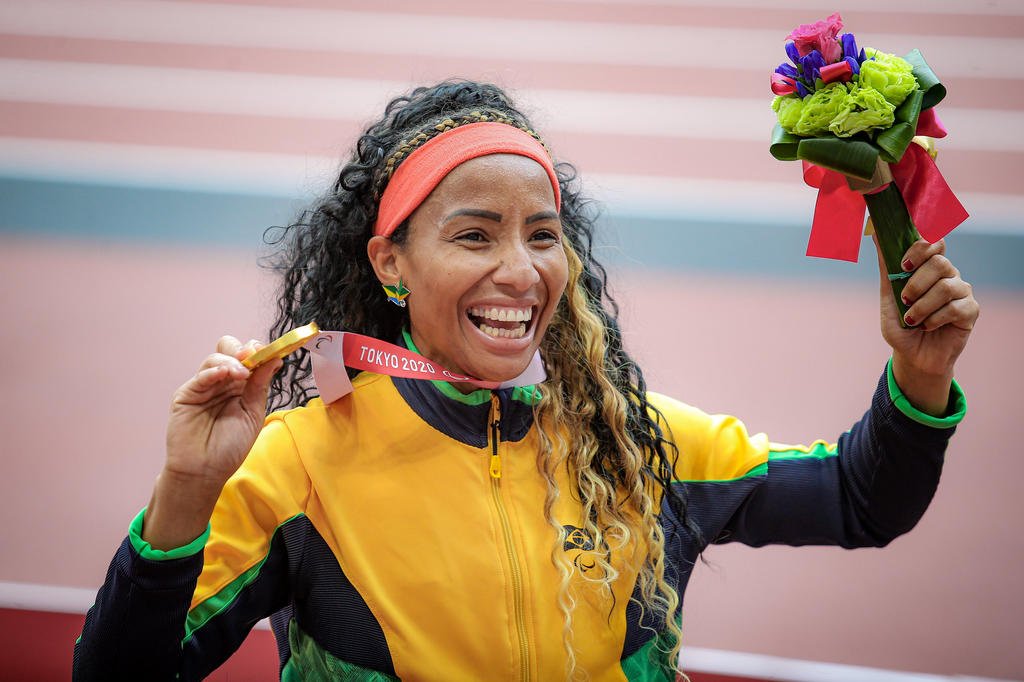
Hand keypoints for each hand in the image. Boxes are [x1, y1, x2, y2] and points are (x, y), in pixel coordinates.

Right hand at [164, 336, 279, 485]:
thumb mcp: (253, 415)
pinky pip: (201, 376)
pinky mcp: (187, 394)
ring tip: (241, 374)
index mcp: (242, 386)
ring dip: (231, 361)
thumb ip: (259, 387)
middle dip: (243, 349)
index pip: (250, 358)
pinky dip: (214, 371)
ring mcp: (205, 386)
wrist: (205, 471)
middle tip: (253, 355)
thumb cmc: (230, 447)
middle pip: (230, 350)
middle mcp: (223, 382)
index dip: (260, 352)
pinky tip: (225, 373)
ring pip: (215, 358)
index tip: (272, 352)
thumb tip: (274, 360)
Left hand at [876, 237, 978, 414]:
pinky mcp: (970, 311)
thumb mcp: (888, 296)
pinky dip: (934, 319)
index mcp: (929, 267)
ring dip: (922, 306)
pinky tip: (928, 326)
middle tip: (904, 300)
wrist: (913, 356)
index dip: (922, 247)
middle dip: (916, 283)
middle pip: (940, 263)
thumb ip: (887, 267)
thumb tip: (876, 235)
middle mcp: (948, 275)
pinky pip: (955, 308)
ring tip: (911, 320)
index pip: (934, 242)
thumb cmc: (901, 325)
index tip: (904, 264)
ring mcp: (961, 292)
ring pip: (946, 287)